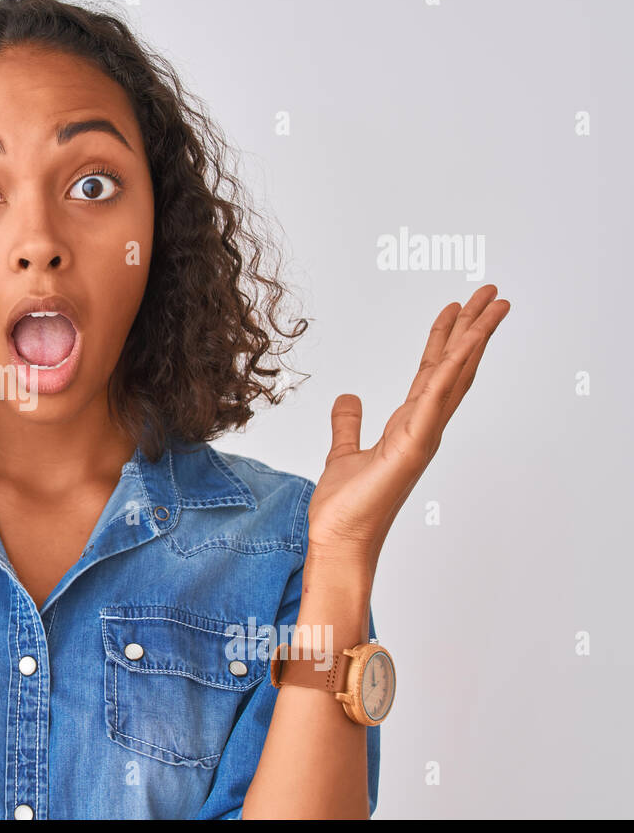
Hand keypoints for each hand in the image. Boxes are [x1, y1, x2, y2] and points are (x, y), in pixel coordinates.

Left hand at [306, 284, 509, 578]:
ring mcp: (423, 436)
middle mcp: (424, 427)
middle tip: (491, 292)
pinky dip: (450, 371)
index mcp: (410, 425)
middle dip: (473, 328)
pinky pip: (434, 400)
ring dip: (475, 339)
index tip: (457, 309)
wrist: (340, 540)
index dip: (447, 339)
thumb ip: (348, 423)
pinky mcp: (412, 446)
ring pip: (455, 377)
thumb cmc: (346, 508)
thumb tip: (348, 397)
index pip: (434, 372)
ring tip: (492, 305)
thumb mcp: (342, 452)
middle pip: (456, 367)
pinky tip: (463, 344)